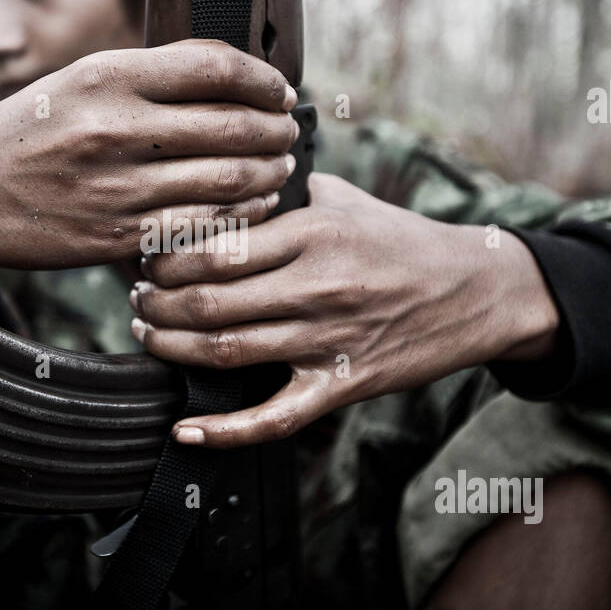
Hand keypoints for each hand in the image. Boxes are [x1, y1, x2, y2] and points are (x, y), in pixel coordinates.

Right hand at [0, 39, 296, 273]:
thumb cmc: (24, 131)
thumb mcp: (76, 82)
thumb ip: (146, 77)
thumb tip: (225, 73)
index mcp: (106, 75)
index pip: (215, 67)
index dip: (263, 80)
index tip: (281, 91)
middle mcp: (114, 126)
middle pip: (233, 125)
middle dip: (277, 132)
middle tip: (290, 135)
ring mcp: (116, 185)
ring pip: (227, 179)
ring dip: (268, 175)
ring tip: (278, 170)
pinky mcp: (115, 235)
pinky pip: (201, 227)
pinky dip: (238, 218)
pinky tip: (250, 209)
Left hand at [128, 173, 559, 447]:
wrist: (475, 291)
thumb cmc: (402, 241)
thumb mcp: (345, 199)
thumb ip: (282, 190)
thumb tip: (221, 179)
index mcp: (312, 231)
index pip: (212, 246)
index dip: (162, 258)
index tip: (144, 257)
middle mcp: (316, 284)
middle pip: (206, 302)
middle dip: (154, 305)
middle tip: (135, 300)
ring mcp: (328, 339)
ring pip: (226, 353)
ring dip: (172, 348)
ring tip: (150, 336)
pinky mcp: (343, 384)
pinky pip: (275, 417)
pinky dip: (225, 430)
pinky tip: (187, 430)